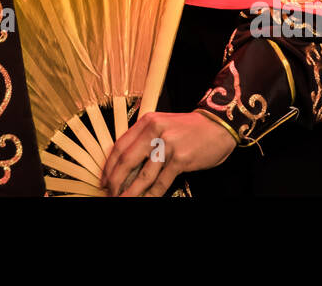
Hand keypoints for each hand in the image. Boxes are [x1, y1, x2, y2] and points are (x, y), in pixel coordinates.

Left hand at [100, 110, 236, 196]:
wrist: (217, 125)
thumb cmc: (189, 129)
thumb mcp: (162, 125)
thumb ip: (145, 139)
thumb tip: (126, 166)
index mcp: (147, 122)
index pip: (120, 146)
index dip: (110, 165)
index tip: (104, 179)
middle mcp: (154, 131)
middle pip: (126, 160)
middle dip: (115, 180)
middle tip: (109, 193)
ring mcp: (168, 145)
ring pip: (142, 175)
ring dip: (130, 192)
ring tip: (122, 200)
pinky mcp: (180, 159)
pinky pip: (161, 182)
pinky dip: (151, 195)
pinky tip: (145, 201)